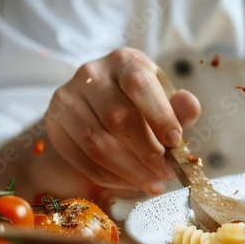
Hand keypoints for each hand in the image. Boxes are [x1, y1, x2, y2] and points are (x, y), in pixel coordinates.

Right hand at [42, 48, 200, 194]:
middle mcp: (92, 73)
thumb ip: (178, 107)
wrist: (96, 104)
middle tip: (167, 171)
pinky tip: (129, 182)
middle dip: (146, 151)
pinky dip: (110, 176)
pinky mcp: (54, 122)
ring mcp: (68, 97)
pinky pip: (82, 158)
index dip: (158, 114)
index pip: (138, 83)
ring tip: (152, 183)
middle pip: (117, 117)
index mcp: (124, 60)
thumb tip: (190, 105)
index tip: (176, 141)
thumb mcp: (163, 99)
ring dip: (129, 170)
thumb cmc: (140, 101)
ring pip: (97, 142)